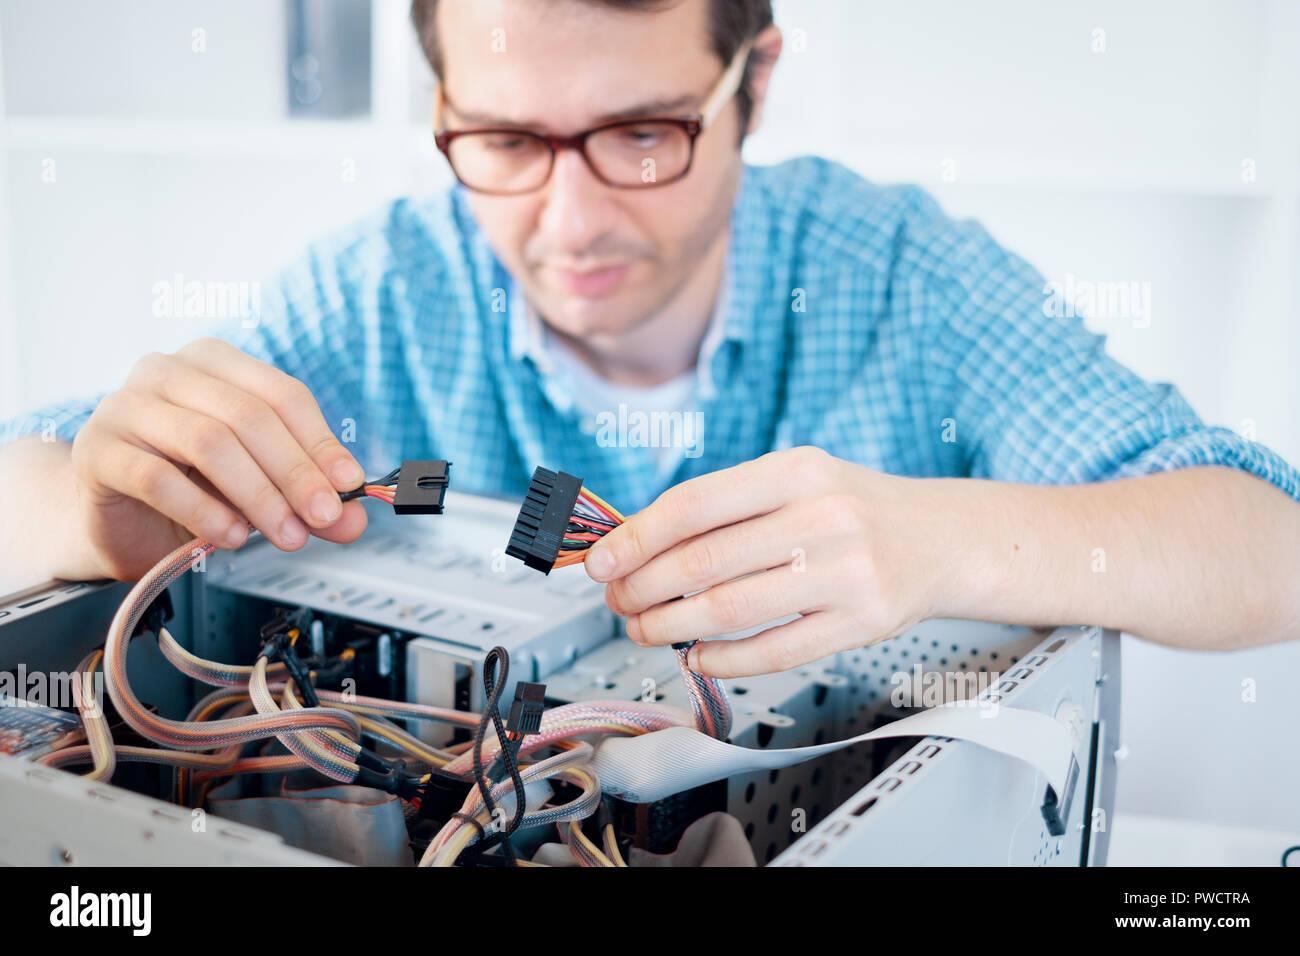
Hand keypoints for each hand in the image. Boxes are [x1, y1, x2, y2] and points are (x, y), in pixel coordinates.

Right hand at [66, 337, 368, 579]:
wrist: (118, 516)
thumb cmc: (190, 484)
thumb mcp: (260, 486)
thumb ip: (304, 496)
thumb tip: (352, 519)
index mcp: (216, 363)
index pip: (282, 394)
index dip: (320, 442)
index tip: (349, 485)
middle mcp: (168, 371)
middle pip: (249, 415)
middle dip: (295, 473)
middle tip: (323, 517)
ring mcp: (126, 406)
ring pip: (209, 442)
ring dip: (258, 495)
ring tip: (285, 534)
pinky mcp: (98, 450)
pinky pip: (158, 478)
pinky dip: (205, 511)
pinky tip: (232, 536)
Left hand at [583, 446, 955, 677]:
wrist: (940, 539)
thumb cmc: (851, 509)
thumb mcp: (795, 480)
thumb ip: (725, 506)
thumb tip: (634, 542)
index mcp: (796, 470)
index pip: (694, 504)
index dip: (635, 538)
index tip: (599, 563)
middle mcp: (822, 516)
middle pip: (703, 560)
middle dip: (642, 588)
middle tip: (617, 602)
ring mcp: (845, 572)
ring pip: (730, 609)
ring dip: (670, 626)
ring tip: (644, 629)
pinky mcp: (861, 622)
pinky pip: (774, 650)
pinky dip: (722, 659)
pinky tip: (696, 655)